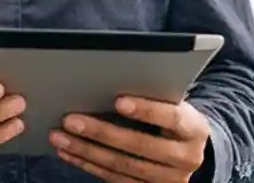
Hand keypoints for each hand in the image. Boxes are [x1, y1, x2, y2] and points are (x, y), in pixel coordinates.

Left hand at [49, 97, 210, 182]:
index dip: (146, 110)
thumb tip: (105, 81)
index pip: (171, 117)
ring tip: (59, 136)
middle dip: (101, 132)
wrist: (188, 149)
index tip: (119, 100)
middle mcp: (186, 158)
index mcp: (193, 128)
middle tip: (70, 120)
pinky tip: (68, 152)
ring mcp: (168, 179)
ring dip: (86, 151)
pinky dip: (88, 165)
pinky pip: (114, 179)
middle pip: (139, 146)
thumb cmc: (169, 116)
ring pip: (122, 166)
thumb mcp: (170, 103)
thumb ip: (150, 96)